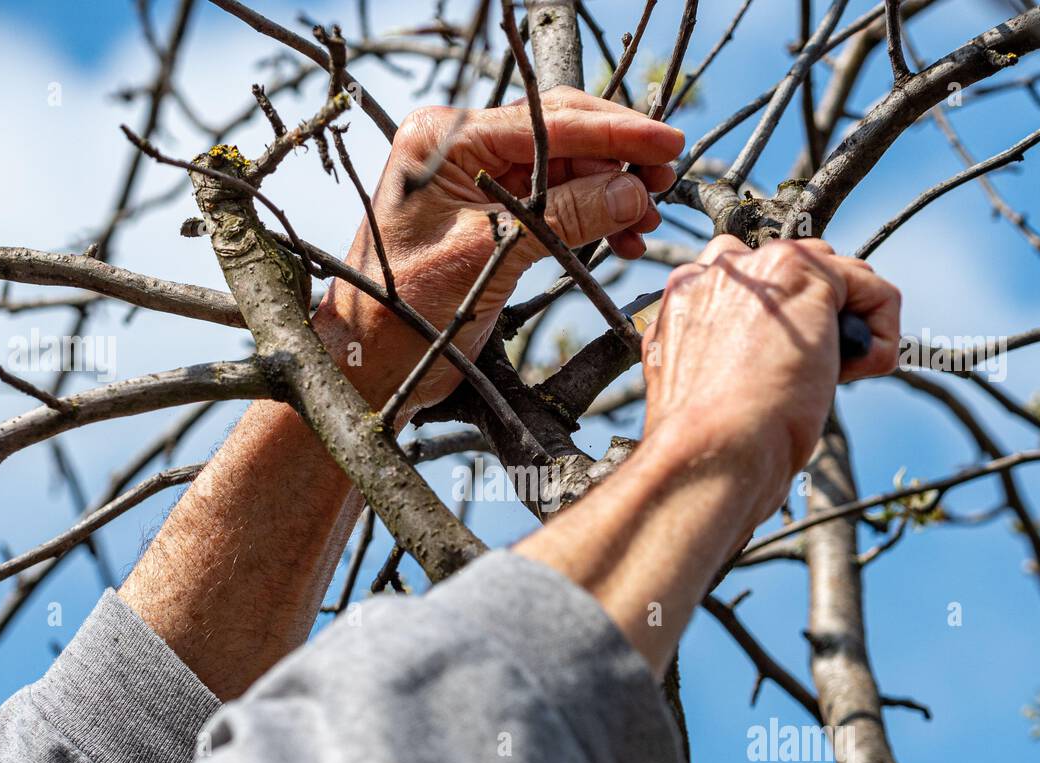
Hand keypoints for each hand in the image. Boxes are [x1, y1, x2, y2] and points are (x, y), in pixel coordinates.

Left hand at [315, 86, 683, 409]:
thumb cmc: (406, 311)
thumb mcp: (490, 256)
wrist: (371, 364)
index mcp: (445, 140)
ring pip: (563, 171)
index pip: (549, 122)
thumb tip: (632, 192)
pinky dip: (590, 218)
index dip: (616, 133)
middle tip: (667, 181)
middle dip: (618, 159)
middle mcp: (459, 149)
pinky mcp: (488, 216)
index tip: (668, 142)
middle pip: (560, 136)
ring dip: (609, 192)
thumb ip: (564, 219)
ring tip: (644, 221)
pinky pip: (553, 204)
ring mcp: (474, 181)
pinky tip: (620, 238)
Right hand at [641, 236, 900, 520]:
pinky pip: (878, 293)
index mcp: (686, 297)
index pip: (749, 280)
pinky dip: (881, 339)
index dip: (778, 318)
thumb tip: (765, 349)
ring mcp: (763, 268)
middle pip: (799, 268)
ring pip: (842, 276)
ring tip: (825, 378)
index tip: (782, 361)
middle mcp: (720, 272)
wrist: (712, 449)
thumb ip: (721, 348)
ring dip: (850, 328)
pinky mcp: (809, 277)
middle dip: (819, 314)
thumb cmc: (705, 439)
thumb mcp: (698, 383)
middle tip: (806, 373)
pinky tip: (849, 374)